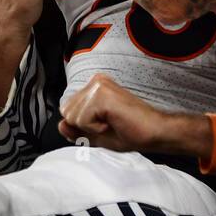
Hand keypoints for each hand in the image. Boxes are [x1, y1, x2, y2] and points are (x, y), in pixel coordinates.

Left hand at [59, 74, 210, 155]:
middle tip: (110, 125)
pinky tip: (113, 123)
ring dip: (91, 128)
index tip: (105, 125)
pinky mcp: (101, 93)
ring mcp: (98, 85)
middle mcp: (95, 81)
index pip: (68, 111)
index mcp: (94, 86)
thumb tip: (60, 124)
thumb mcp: (97, 135)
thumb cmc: (131, 133)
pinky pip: (82, 120)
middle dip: (84, 127)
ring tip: (112, 123)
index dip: (82, 126)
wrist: (155, 133)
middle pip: (67, 113)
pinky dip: (95, 129)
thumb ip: (77, 130)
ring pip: (72, 117)